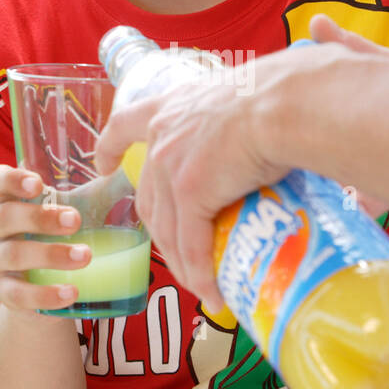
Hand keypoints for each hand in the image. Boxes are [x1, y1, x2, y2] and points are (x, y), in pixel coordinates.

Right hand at [0, 165, 90, 312]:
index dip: (11, 179)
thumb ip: (95, 192)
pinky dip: (46, 294)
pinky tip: (71, 292)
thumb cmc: (59, 233)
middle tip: (75, 220)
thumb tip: (132, 175)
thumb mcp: (72, 208)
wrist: (43, 283)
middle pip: (6, 217)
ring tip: (85, 256)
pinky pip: (19, 294)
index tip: (38, 184)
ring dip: (51, 255)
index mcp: (9, 199)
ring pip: (14, 255)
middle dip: (40, 218)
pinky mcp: (4, 291)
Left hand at [94, 62, 291, 311]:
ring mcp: (171, 166)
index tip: (103, 165)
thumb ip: (236, 122)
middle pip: (149, 197)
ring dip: (182, 264)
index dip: (111, 147)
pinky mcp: (190, 193)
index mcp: (172, 108)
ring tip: (200, 286)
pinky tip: (211, 292)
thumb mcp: (240, 100)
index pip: (126, 125)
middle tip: (179, 255)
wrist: (284, 103)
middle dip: (161, 232)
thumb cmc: (279, 96)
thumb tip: (264, 139)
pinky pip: (191, 245)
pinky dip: (200, 273)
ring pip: (168, 229)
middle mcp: (162, 137)